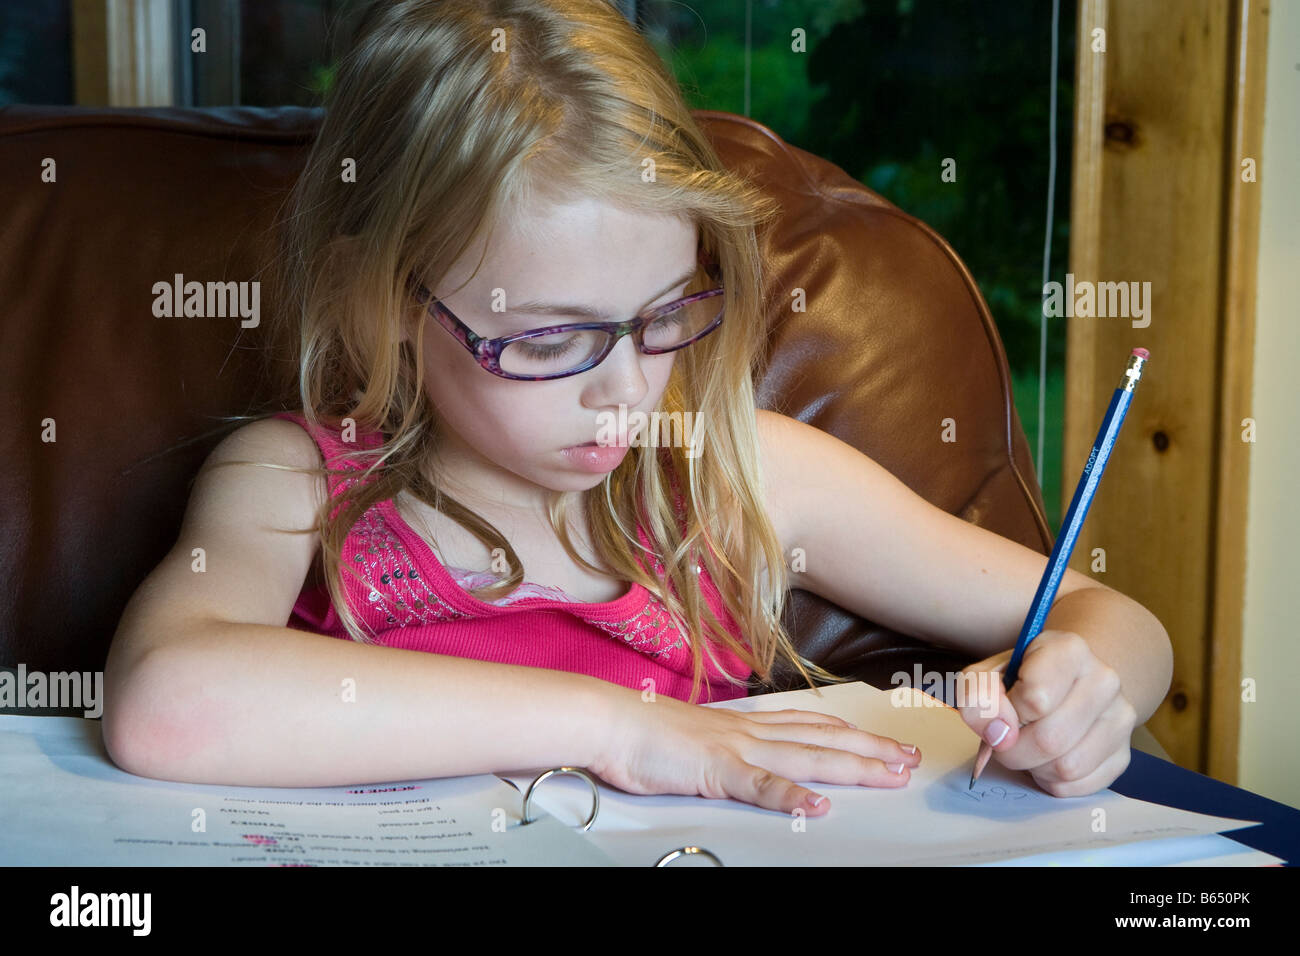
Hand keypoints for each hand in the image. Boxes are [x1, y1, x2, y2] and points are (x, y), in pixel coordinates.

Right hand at [589, 692, 922, 815]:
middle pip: (824, 740)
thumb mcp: (697, 738)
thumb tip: (747, 758)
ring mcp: (736, 750)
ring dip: (851, 767)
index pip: (810, 726)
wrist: (611, 721)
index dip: (851, 733)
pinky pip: (759, 787)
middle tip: (909, 758)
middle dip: (871, 750)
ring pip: (807, 758)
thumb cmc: (644, 733)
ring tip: (888, 775)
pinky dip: (790, 798)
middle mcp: (750, 732)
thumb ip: (727, 748)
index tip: (884, 740)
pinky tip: (817, 808)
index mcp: (746, 725)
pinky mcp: (716, 771)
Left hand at [955, 630, 1137, 796]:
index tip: (1005, 708)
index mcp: (1069, 650)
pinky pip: (1078, 786)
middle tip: (1005, 738)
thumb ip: (977, 696)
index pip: (1035, 698)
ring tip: (1029, 745)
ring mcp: (1120, 719)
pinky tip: (1047, 758)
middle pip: (1049, 740)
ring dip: (1034, 766)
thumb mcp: (987, 675)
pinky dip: (1051, 781)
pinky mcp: (1124, 754)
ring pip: (1066, 768)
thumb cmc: (1021, 678)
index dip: (1008, 713)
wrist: (1065, 683)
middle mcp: (1104, 680)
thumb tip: (997, 734)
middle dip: (1013, 749)